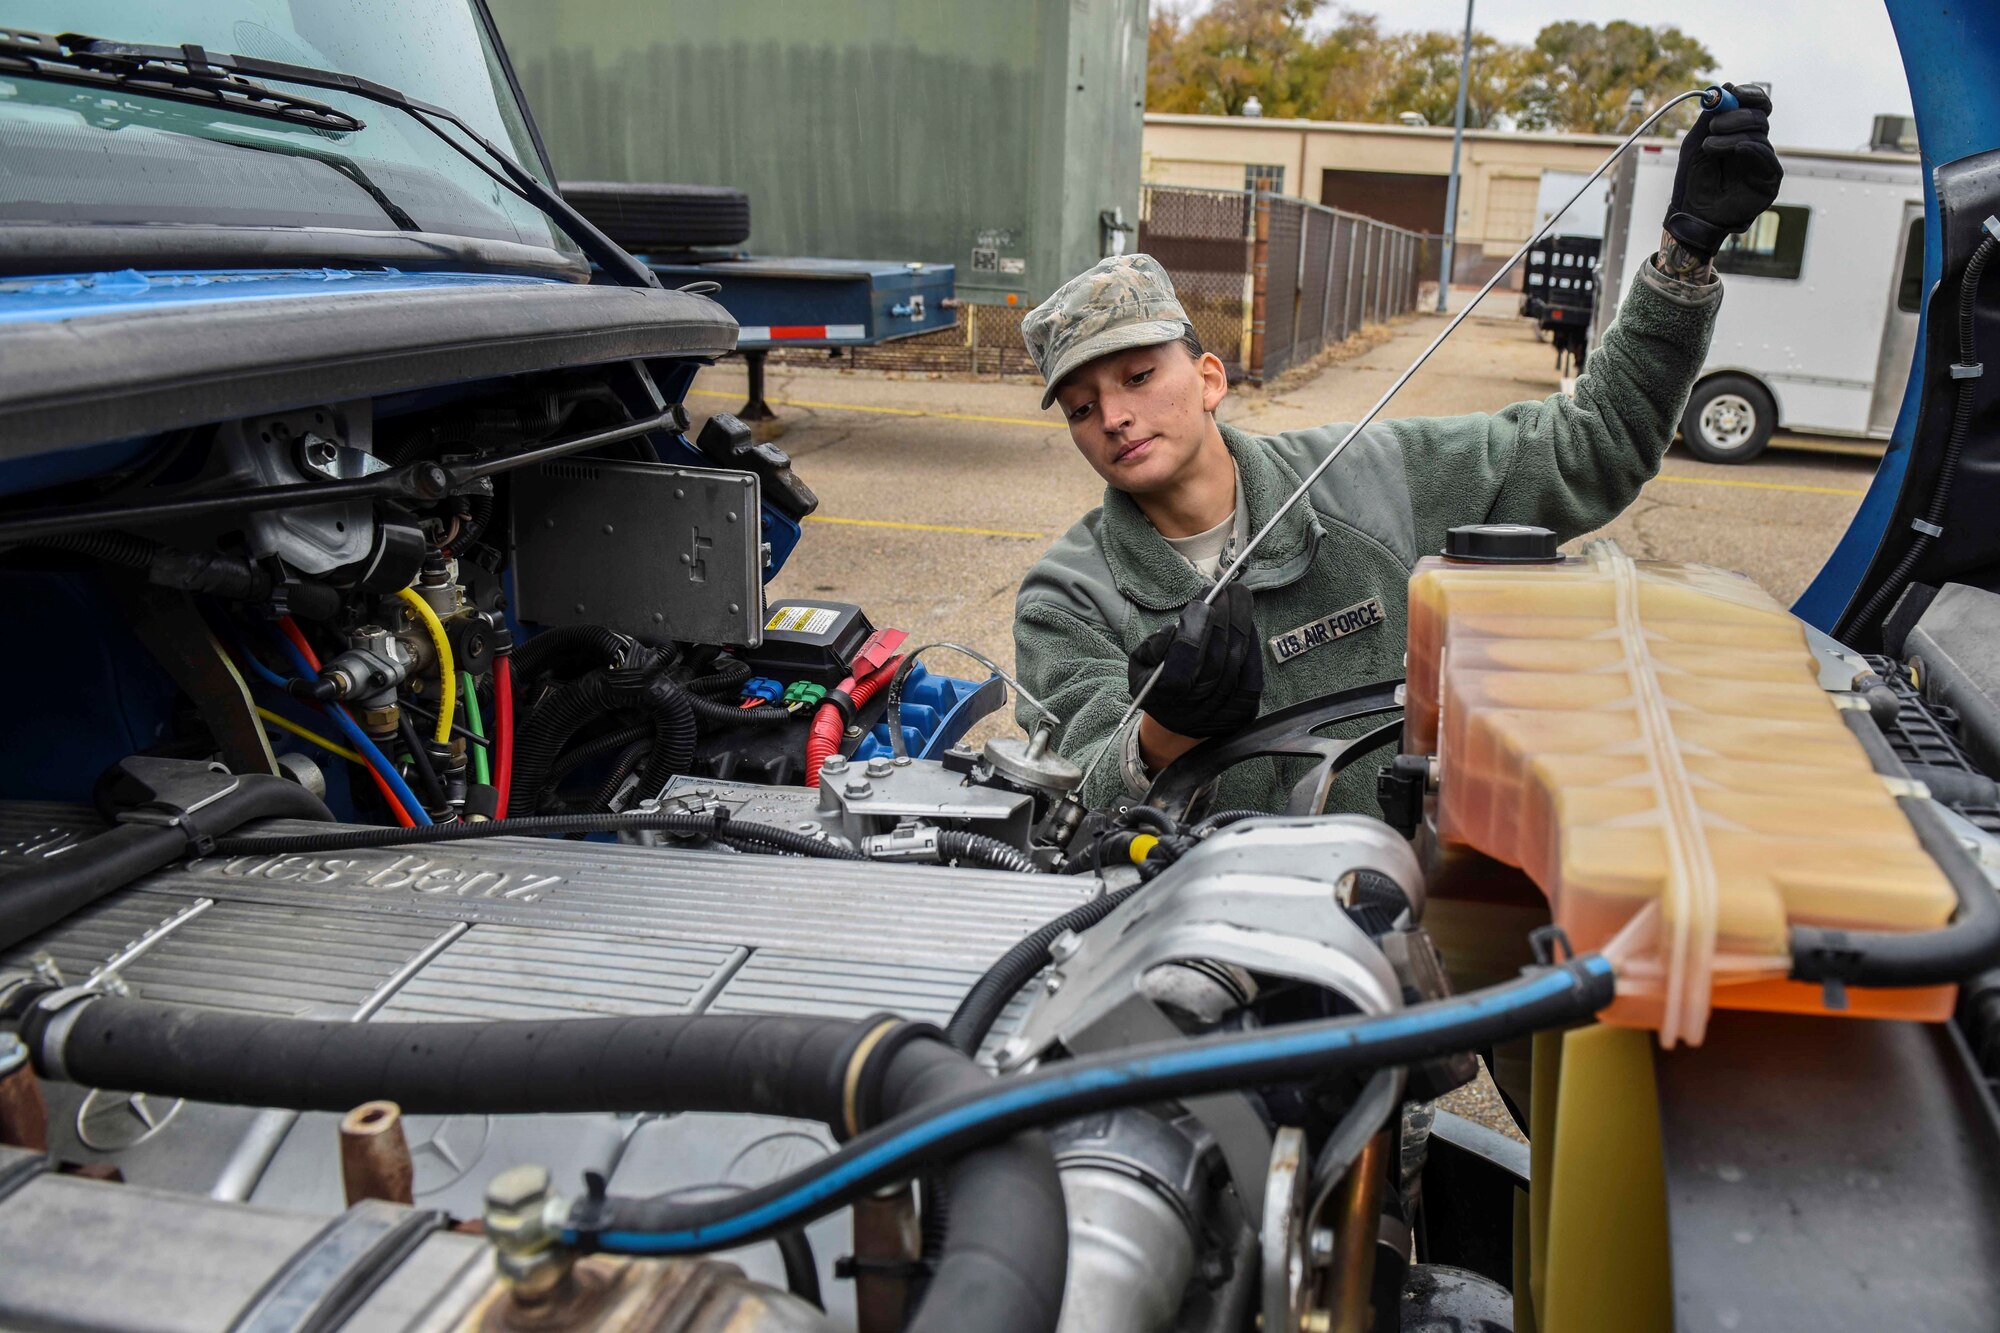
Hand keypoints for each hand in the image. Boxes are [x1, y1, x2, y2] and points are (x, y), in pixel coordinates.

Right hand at [1128, 580, 1262, 738]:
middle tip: (1226, 589)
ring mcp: (1221, 714)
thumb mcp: (1140, 665)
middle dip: (1224, 619)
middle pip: (1216, 660)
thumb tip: (1174, 630)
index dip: (1195, 630)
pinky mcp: (1242, 712)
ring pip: (1236, 663)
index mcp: (1162, 697)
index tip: (1203, 602)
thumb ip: (1152, 646)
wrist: (1178, 722)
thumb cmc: (1157, 683)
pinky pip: (1253, 673)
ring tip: (1239, 597)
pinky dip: (1252, 643)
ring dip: (1241, 624)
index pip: (1183, 662)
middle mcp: (1193, 710)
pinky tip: (1246, 622)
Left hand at [1664, 83, 1782, 258]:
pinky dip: (1750, 148)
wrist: (1691, 214)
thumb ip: (1710, 116)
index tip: (1733, 90)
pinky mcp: (1770, 181)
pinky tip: (1736, 148)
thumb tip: (1726, 87)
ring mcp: (1763, 162)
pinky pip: (1767, 158)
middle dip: (1736, 115)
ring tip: (1709, 146)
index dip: (1749, 94)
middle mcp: (1755, 145)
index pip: (1756, 106)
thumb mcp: (1696, 142)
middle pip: (1760, 117)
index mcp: (1741, 133)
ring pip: (1760, 135)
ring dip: (1733, 136)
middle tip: (1714, 125)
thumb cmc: (1693, 179)